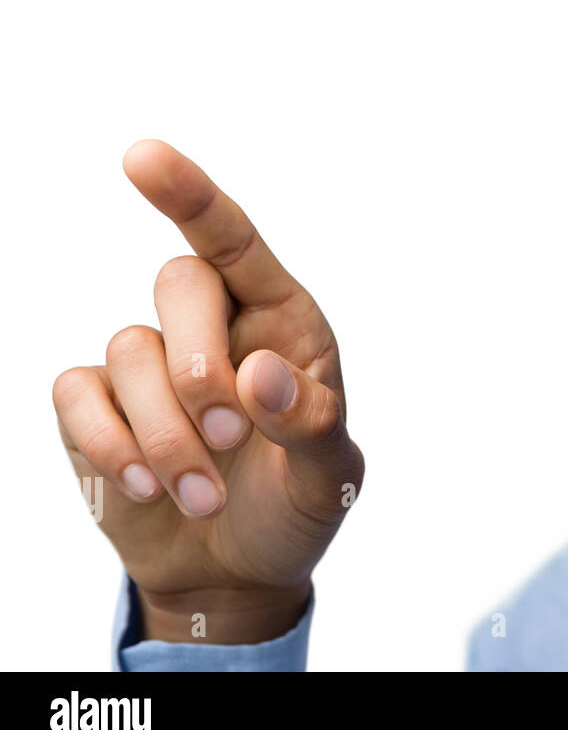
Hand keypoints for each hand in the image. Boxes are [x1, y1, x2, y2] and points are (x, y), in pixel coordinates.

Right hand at [53, 140, 364, 643]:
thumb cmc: (297, 504)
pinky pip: (76, 390)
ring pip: (128, 345)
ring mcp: (150, 364)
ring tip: (203, 493)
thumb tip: (259, 377)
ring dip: (165, 430)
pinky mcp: (99, 406)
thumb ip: (312, 425)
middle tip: (231, 437)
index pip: (237, 243)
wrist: (241, 573)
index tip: (143, 156)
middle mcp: (215, 327)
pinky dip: (110, 441)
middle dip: (199, 361)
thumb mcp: (329, 477)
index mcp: (282, 323)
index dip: (192, 197)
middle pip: (179, 282)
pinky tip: (144, 485)